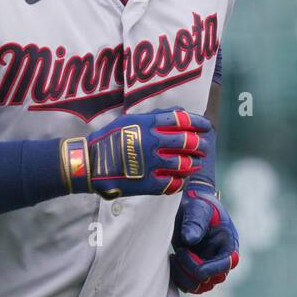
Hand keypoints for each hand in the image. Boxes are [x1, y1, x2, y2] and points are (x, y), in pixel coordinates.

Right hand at [59, 108, 212, 199]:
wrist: (89, 163)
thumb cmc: (109, 138)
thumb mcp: (130, 119)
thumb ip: (156, 115)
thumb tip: (181, 112)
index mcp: (148, 124)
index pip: (183, 120)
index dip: (199, 123)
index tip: (206, 126)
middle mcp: (152, 142)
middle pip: (188, 142)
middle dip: (201, 145)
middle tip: (204, 147)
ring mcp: (151, 164)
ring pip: (184, 164)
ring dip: (193, 164)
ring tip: (195, 164)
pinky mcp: (148, 184)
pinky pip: (173, 184)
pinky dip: (181, 181)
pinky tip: (181, 179)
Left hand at [170, 187, 239, 293]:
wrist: (187, 205)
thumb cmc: (196, 203)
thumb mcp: (197, 208)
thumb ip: (195, 222)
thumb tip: (190, 240)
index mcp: (228, 243)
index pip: (227, 264)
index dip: (208, 266)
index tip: (187, 253)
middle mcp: (221, 258)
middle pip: (212, 279)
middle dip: (192, 269)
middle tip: (179, 251)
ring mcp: (209, 265)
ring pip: (200, 287)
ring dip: (184, 277)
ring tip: (174, 257)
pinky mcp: (196, 269)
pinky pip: (190, 286)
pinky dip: (179, 279)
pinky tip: (171, 261)